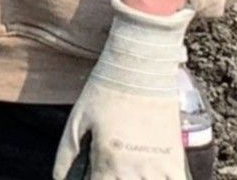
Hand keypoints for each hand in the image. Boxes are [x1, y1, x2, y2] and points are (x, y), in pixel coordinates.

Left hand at [53, 0, 192, 179]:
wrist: (142, 68)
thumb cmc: (105, 91)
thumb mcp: (77, 121)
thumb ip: (66, 155)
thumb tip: (58, 178)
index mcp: (107, 163)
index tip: (90, 173)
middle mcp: (134, 172)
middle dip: (113, 178)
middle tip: (109, 167)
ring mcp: (159, 170)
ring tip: (125, 170)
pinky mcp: (178, 162)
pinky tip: (150, 173)